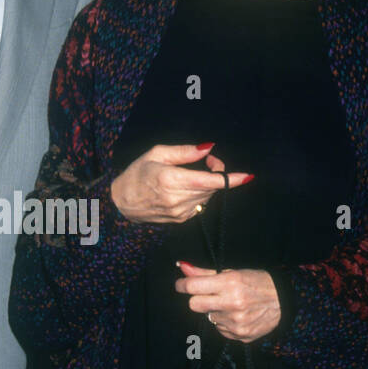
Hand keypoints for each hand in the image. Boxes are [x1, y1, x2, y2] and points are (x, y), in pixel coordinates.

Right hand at [110, 143, 252, 224]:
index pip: (210, 181)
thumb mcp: (156, 154)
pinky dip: (200, 194)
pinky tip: (187, 188)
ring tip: (194, 173)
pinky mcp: (180, 220)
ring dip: (209, 184)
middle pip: (212, 188)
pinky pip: (200, 205)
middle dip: (217, 173)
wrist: (119, 203)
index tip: (248, 176)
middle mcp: (177, 199)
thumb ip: (185, 152)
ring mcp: (179, 212)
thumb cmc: (136, 174)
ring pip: (208, 197)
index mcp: (171, 179)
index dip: (230, 179)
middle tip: (208, 160)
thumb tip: (208, 148)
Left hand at [174, 264, 280, 342]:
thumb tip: (182, 266)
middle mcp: (232, 304)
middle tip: (208, 295)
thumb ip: (205, 272)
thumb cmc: (258, 283)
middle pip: (194, 305)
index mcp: (230, 284)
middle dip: (197, 299)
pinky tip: (238, 315)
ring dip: (216, 311)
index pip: (193, 287)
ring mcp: (236, 322)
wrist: (285, 302)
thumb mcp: (233, 272)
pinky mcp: (240, 335)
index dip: (182, 285)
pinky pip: (220, 329)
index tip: (181, 285)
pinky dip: (225, 323)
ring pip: (209, 318)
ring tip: (232, 305)